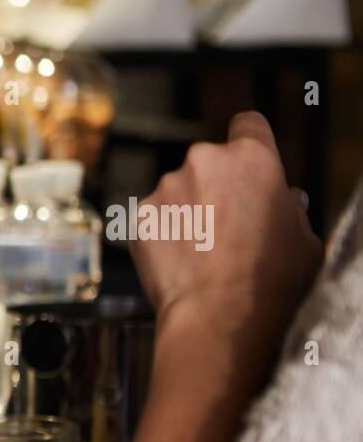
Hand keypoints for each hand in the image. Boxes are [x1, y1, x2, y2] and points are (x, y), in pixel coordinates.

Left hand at [111, 112, 323, 441]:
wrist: (218, 317)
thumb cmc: (271, 280)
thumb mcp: (303, 236)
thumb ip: (286, 206)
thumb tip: (280, 200)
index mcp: (252, 156)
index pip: (248, 124)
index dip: (248, 143)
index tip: (245, 164)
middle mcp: (204, 161)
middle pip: (208, 162)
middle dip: (213, 186)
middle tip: (224, 227)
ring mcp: (166, 188)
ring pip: (177, 191)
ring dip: (185, 211)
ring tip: (200, 253)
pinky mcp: (138, 216)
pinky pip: (153, 219)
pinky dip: (161, 235)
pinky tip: (178, 263)